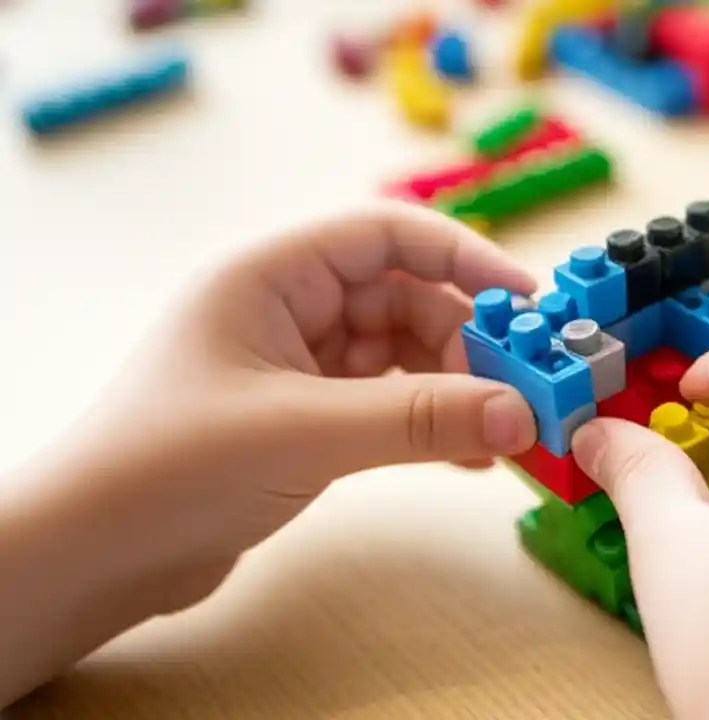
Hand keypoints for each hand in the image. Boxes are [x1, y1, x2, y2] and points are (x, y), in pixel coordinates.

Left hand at [0, 203, 537, 703]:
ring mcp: (296, 368)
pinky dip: (429, 425)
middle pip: (405, 299)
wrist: (93, 557)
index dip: (463, 257)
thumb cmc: (167, 468)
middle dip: (468, 341)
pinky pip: (387, 407)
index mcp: (269, 275)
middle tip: (525, 386)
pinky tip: (469, 457)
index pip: (386, 235)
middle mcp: (286, 310)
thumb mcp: (305, 433)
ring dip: (456, 389)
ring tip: (507, 430)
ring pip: (402, 357)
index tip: (527, 302)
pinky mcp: (303, 421)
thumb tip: (521, 414)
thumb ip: (418, 419)